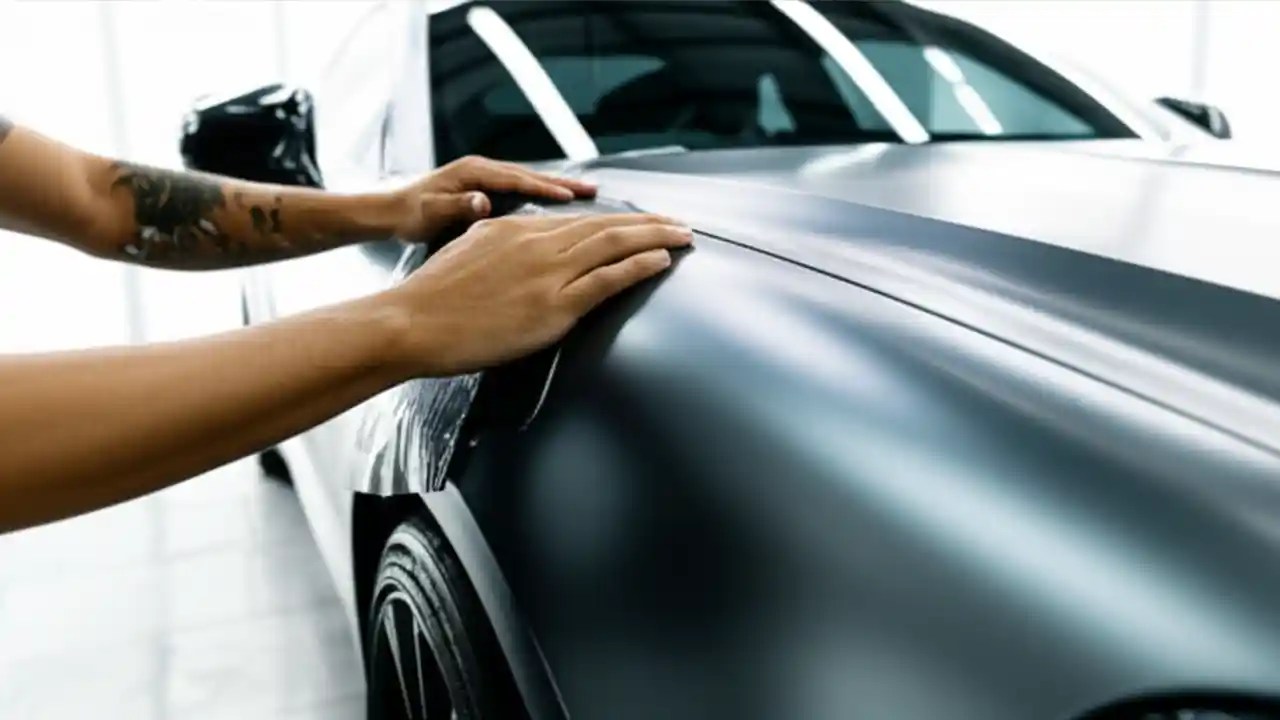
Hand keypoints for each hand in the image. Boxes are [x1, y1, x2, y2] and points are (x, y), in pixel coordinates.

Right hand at [384, 213, 691, 376]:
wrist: (412, 322)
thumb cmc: (431, 298)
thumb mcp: (466, 251)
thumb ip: (498, 242)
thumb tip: (517, 242)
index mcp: (515, 228)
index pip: (578, 220)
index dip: (616, 220)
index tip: (640, 222)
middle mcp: (536, 242)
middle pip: (605, 225)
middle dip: (648, 222)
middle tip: (679, 222)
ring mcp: (548, 273)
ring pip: (614, 243)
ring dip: (655, 236)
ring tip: (684, 235)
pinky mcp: (554, 305)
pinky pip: (608, 278)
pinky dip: (639, 264)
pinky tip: (662, 258)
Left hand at [389, 155, 596, 243]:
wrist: (388, 213)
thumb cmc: (408, 215)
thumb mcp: (430, 212)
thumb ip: (456, 206)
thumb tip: (483, 201)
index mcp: (473, 172)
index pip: (517, 179)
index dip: (545, 188)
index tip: (572, 198)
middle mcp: (481, 169)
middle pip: (529, 175)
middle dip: (562, 183)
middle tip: (594, 190)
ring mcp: (483, 177)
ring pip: (527, 181)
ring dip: (554, 187)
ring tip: (583, 195)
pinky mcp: (482, 188)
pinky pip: (518, 190)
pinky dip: (539, 194)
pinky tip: (554, 204)